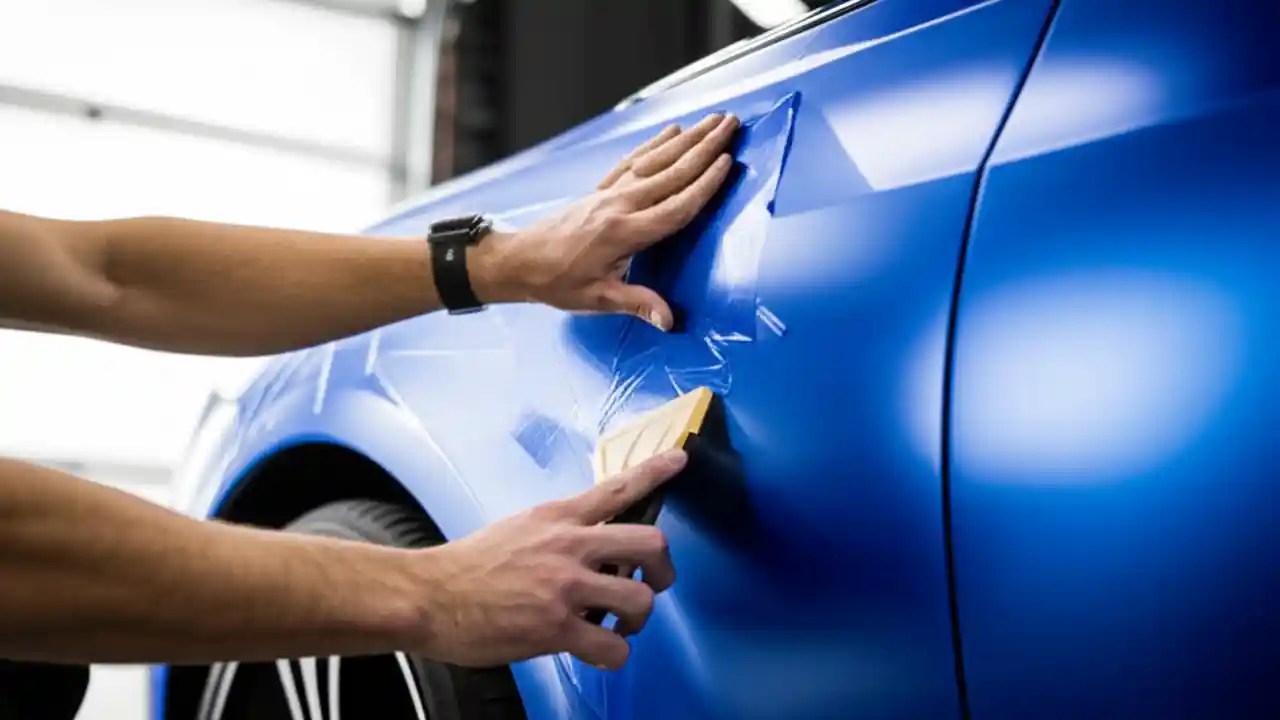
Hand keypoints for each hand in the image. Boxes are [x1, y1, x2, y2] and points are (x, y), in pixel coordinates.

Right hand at [416, 450, 686, 668]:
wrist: (429, 596)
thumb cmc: (468, 567)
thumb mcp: (519, 529)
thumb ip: (560, 535)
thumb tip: (594, 553)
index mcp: (558, 518)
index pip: (616, 488)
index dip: (654, 471)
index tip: (679, 460)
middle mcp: (568, 547)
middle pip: (649, 543)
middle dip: (663, 569)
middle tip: (652, 584)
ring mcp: (564, 587)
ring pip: (639, 599)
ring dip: (638, 619)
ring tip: (619, 626)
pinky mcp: (555, 627)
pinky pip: (611, 647)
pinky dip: (613, 654)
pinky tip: (597, 651)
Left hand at [474, 113, 739, 330]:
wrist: (521, 261)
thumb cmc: (558, 282)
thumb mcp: (597, 299)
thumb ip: (637, 304)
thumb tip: (669, 320)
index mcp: (624, 233)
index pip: (675, 207)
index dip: (704, 185)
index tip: (727, 163)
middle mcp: (619, 206)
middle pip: (672, 173)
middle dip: (705, 148)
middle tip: (731, 125)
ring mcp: (610, 193)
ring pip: (656, 160)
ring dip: (687, 138)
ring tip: (712, 120)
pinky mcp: (601, 189)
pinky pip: (633, 160)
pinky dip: (654, 144)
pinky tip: (672, 132)